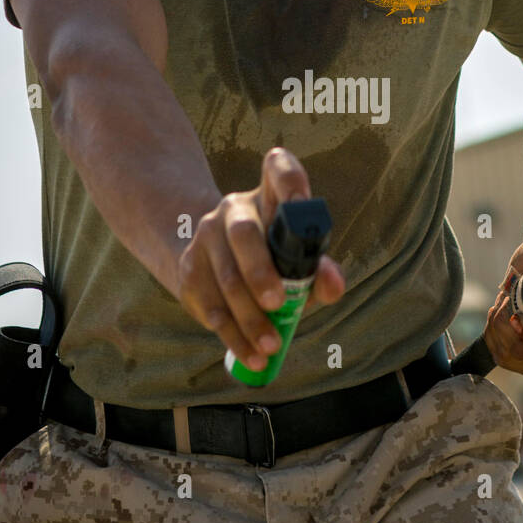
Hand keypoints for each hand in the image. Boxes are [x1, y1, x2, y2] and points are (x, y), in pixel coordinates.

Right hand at [176, 146, 344, 370]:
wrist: (212, 264)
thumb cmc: (273, 261)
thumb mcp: (299, 262)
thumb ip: (320, 272)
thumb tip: (333, 284)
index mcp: (270, 197)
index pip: (278, 169)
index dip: (289, 180)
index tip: (300, 200)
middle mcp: (234, 209)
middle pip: (243, 233)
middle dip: (259, 271)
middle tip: (278, 304)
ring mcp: (206, 236)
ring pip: (225, 277)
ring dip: (249, 317)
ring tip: (271, 346)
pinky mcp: (189, 269)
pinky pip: (209, 305)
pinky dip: (232, 334)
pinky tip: (251, 354)